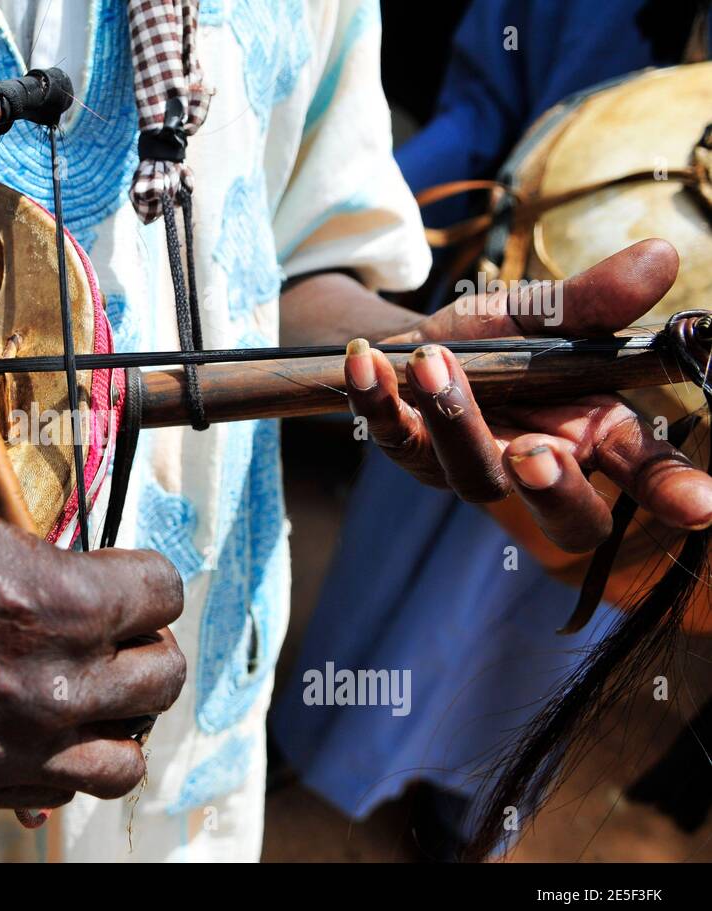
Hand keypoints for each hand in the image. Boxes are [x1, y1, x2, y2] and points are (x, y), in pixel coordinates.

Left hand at [342, 239, 711, 551]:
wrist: (412, 344)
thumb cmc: (497, 338)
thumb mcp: (544, 312)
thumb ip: (594, 300)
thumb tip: (660, 256)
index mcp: (591, 432)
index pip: (643, 470)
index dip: (672, 490)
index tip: (699, 507)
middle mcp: (535, 463)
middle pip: (565, 518)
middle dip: (555, 492)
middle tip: (536, 453)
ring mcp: (466, 467)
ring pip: (472, 475)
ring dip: (456, 418)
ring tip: (435, 361)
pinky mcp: (406, 449)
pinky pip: (391, 434)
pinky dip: (375, 398)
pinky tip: (368, 360)